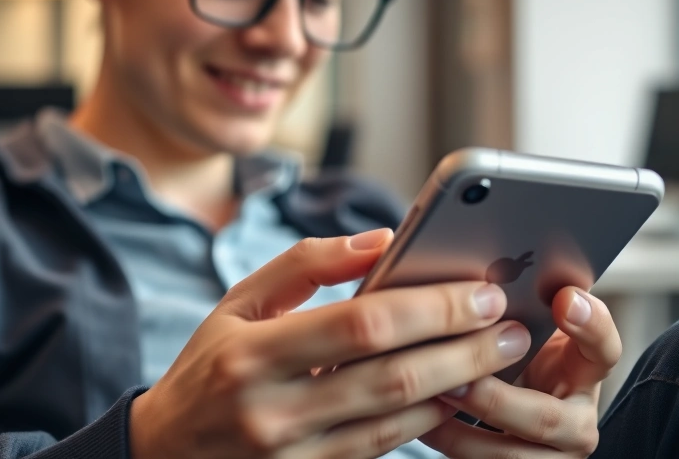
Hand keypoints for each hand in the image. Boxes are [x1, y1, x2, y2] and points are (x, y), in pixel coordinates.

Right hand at [130, 230, 532, 458]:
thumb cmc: (209, 364)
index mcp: (253, 353)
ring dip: (458, 388)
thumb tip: (380, 240)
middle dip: (464, 350)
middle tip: (510, 327)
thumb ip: (305, 264)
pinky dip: (425, 421)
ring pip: (397, 422)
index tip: (477, 292)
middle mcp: (273, 410)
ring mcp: (293, 454)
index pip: (360, 325)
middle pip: (392, 377)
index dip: (429, 307)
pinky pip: (382, 450)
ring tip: (499, 358)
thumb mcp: (238, 302)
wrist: (167, 450)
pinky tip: (456, 394)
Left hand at [422, 287, 620, 457]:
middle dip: (494, 399)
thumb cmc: (516, 352)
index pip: (604, 348)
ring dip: (462, 430)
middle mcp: (577, 420)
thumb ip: (521, 303)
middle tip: (458, 375)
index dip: (590, 324)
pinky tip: (422, 420)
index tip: (563, 297)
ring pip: (510, 454)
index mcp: (586, 371)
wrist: (515, 403)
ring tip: (429, 399)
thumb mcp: (529, 327)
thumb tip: (484, 267)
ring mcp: (552, 456)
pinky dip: (448, 442)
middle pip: (544, 417)